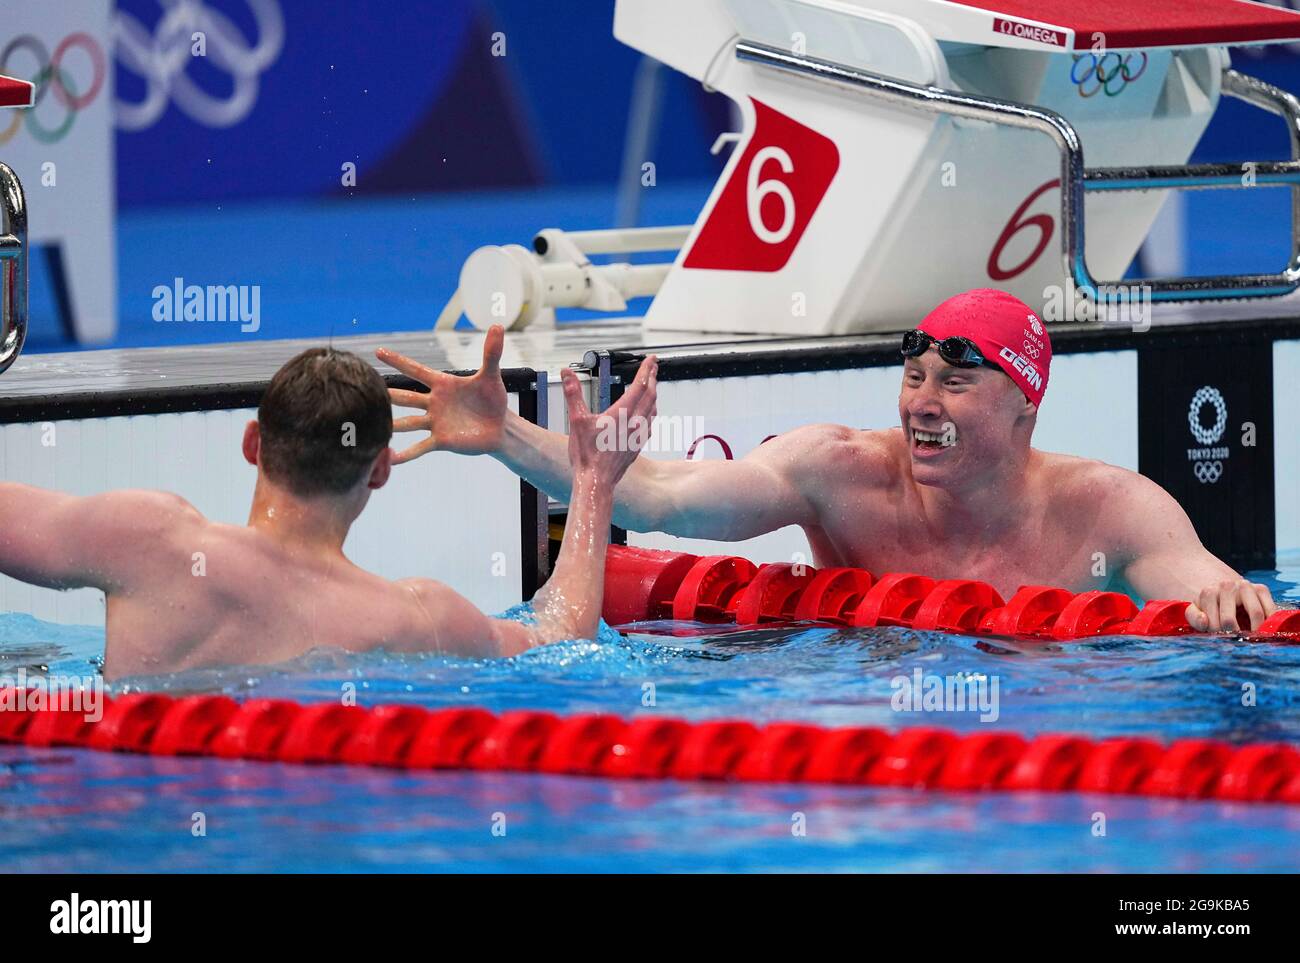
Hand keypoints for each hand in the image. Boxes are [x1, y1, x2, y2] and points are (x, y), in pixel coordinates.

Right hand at [376, 325, 508, 461]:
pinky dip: (405, 454)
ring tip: (369, 427)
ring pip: (407, 423)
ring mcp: (435, 422)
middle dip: (387, 394)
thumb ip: (491, 353)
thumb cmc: (493, 400)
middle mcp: (434, 402)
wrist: (500, 428)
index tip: (378, 351)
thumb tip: (497, 326)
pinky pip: (420, 447)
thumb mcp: (491, 376)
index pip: (416, 370)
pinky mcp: (441, 440)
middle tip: (364, 390)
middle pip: (405, 397)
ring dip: (390, 425)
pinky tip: (389, 458)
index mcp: (442, 384)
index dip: (398, 361)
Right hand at [561, 355, 657, 486]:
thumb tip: (566, 373)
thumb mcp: (576, 420)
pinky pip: (650, 423)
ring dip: (653, 394)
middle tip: (653, 367)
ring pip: (652, 409)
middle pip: (650, 394)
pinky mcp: (638, 445)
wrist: (596, 481)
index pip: (640, 385)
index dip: (646, 369)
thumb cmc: (586, 455)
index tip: (651, 359)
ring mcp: (639, 435)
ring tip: (652, 385)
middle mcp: (635, 423)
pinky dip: (651, 411)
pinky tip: (647, 413)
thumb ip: (572, 394)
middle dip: (652, 378)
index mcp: (622, 414)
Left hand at [1186, 578, 1276, 631]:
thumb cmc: (1211, 607)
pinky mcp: (1261, 588)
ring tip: (1251, 636)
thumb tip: (1205, 620)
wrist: (1225, 592)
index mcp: (1208, 593)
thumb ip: (1194, 618)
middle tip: (1237, 640)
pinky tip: (1264, 629)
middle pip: (1230, 620)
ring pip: (1255, 614)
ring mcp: (1245, 586)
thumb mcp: (1197, 611)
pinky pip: (1270, 609)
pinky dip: (1269, 622)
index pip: (1214, 623)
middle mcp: (1226, 586)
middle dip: (1233, 635)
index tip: (1222, 639)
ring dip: (1255, 630)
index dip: (1218, 636)